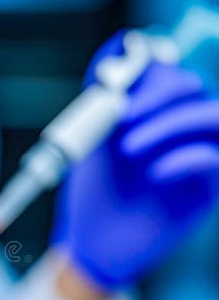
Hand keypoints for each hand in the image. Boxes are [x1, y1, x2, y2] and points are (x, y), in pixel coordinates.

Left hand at [53, 30, 218, 288]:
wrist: (94, 243)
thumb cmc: (94, 191)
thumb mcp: (92, 140)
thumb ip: (107, 101)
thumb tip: (117, 56)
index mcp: (157, 112)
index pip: (173, 72)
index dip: (151, 72)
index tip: (116, 90)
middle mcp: (182, 130)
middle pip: (195, 87)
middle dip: (158, 94)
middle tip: (121, 118)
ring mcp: (198, 157)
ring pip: (213, 116)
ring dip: (171, 122)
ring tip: (128, 147)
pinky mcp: (206, 191)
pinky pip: (214, 159)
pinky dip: (184, 158)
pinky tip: (154, 173)